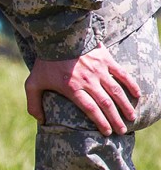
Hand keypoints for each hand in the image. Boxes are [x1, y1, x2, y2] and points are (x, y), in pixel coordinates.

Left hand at [25, 44, 139, 135]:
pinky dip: (130, 84)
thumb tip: (41, 121)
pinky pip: (121, 74)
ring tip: (131, 117)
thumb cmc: (44, 62)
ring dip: (125, 105)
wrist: (56, 37)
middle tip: (122, 131)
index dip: (101, 122)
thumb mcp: (32, 84)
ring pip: (116, 91)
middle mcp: (88, 80)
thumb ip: (34, 104)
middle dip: (115, 119)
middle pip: (106, 104)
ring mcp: (98, 70)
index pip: (90, 109)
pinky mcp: (105, 59)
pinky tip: (137, 95)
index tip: (107, 132)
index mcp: (72, 88)